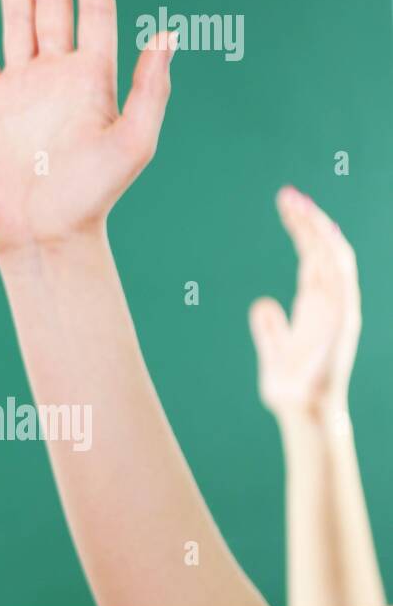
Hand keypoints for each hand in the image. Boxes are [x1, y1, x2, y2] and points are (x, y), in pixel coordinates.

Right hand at [0, 0, 177, 255]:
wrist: (40, 232)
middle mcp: (55, 72)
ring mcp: (18, 83)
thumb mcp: (134, 143)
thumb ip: (150, 87)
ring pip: (15, 16)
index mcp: (94, 76)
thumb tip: (167, 32)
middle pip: (52, 0)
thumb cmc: (92, 195)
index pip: (94, 6)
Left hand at [251, 187, 359, 419]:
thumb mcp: (274, 347)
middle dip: (309, 221)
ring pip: (334, 260)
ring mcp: (340, 310)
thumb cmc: (290, 384)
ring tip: (299, 206)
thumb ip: (270, 326)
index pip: (312, 257)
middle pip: (323, 251)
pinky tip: (319, 235)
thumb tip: (263, 304)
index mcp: (317, 305)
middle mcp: (332, 303)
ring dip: (318, 231)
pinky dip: (332, 257)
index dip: (302, 230)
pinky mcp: (342, 321)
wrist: (301, 410)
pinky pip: (341, 282)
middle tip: (288, 195)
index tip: (287, 205)